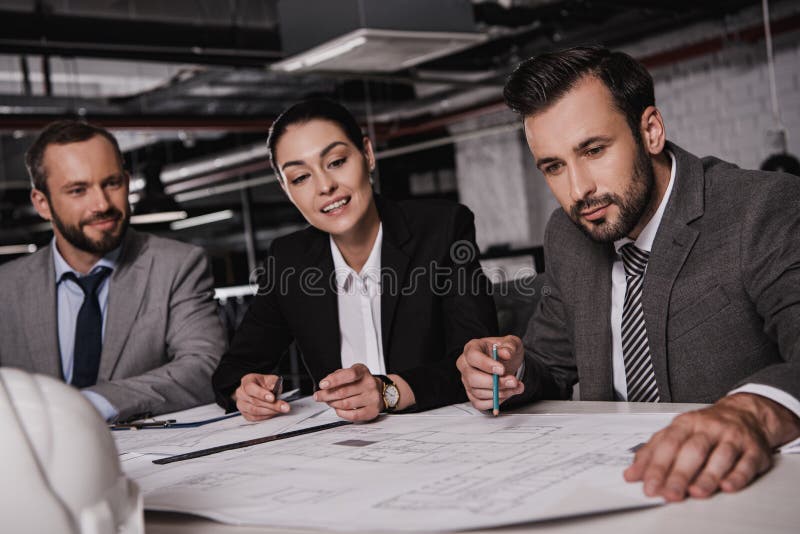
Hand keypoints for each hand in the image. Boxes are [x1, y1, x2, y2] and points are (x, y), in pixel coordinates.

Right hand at [233, 373, 289, 421]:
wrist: (261, 389)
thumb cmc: (265, 384)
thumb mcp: (272, 379)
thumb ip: (274, 383)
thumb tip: (274, 388)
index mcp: (247, 381)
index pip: (250, 387)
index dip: (261, 393)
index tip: (272, 398)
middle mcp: (241, 393)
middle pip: (254, 401)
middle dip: (271, 405)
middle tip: (283, 406)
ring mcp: (241, 404)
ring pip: (254, 411)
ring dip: (269, 411)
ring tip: (280, 409)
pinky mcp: (245, 414)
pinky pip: (255, 418)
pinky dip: (266, 416)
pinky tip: (273, 413)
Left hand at [314, 364, 382, 421]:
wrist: (379, 391)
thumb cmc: (361, 382)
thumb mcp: (350, 373)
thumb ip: (337, 376)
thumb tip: (325, 385)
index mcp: (362, 372)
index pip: (349, 375)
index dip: (334, 380)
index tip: (323, 384)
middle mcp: (369, 384)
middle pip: (344, 392)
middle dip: (327, 395)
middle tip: (318, 396)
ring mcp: (372, 398)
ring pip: (346, 404)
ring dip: (333, 404)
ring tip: (329, 401)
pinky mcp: (372, 411)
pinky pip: (352, 415)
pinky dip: (341, 413)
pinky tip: (338, 409)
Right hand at [456, 335, 524, 411]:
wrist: (506, 363)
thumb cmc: (504, 351)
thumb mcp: (511, 343)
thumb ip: (510, 346)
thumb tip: (506, 353)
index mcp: (472, 348)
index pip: (473, 357)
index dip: (486, 364)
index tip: (502, 370)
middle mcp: (465, 365)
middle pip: (472, 378)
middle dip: (495, 383)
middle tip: (512, 381)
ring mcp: (467, 381)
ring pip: (478, 392)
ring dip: (500, 393)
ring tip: (516, 386)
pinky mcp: (472, 394)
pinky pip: (480, 404)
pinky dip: (495, 402)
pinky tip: (507, 393)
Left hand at [624, 393, 799, 500]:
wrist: (745, 413)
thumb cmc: (705, 427)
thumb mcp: (675, 433)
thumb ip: (652, 453)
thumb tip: (632, 474)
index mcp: (686, 423)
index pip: (668, 443)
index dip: (657, 465)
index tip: (649, 485)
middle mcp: (709, 428)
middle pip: (692, 450)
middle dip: (679, 474)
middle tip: (669, 493)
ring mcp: (732, 437)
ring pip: (720, 455)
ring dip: (708, 476)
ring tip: (696, 493)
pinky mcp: (754, 449)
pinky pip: (747, 462)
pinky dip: (738, 476)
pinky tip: (727, 486)